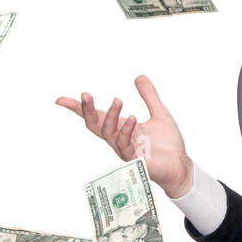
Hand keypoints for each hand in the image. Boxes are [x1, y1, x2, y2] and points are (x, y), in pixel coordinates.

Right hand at [55, 75, 194, 197]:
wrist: (181, 165)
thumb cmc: (168, 144)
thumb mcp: (160, 113)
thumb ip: (149, 96)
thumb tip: (139, 76)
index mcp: (121, 128)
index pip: (95, 117)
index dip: (78, 109)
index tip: (60, 100)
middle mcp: (119, 138)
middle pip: (94, 125)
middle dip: (86, 110)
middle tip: (85, 94)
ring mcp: (126, 150)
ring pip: (108, 133)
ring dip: (110, 116)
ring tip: (118, 100)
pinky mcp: (136, 160)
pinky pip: (125, 145)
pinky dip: (126, 130)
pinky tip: (132, 118)